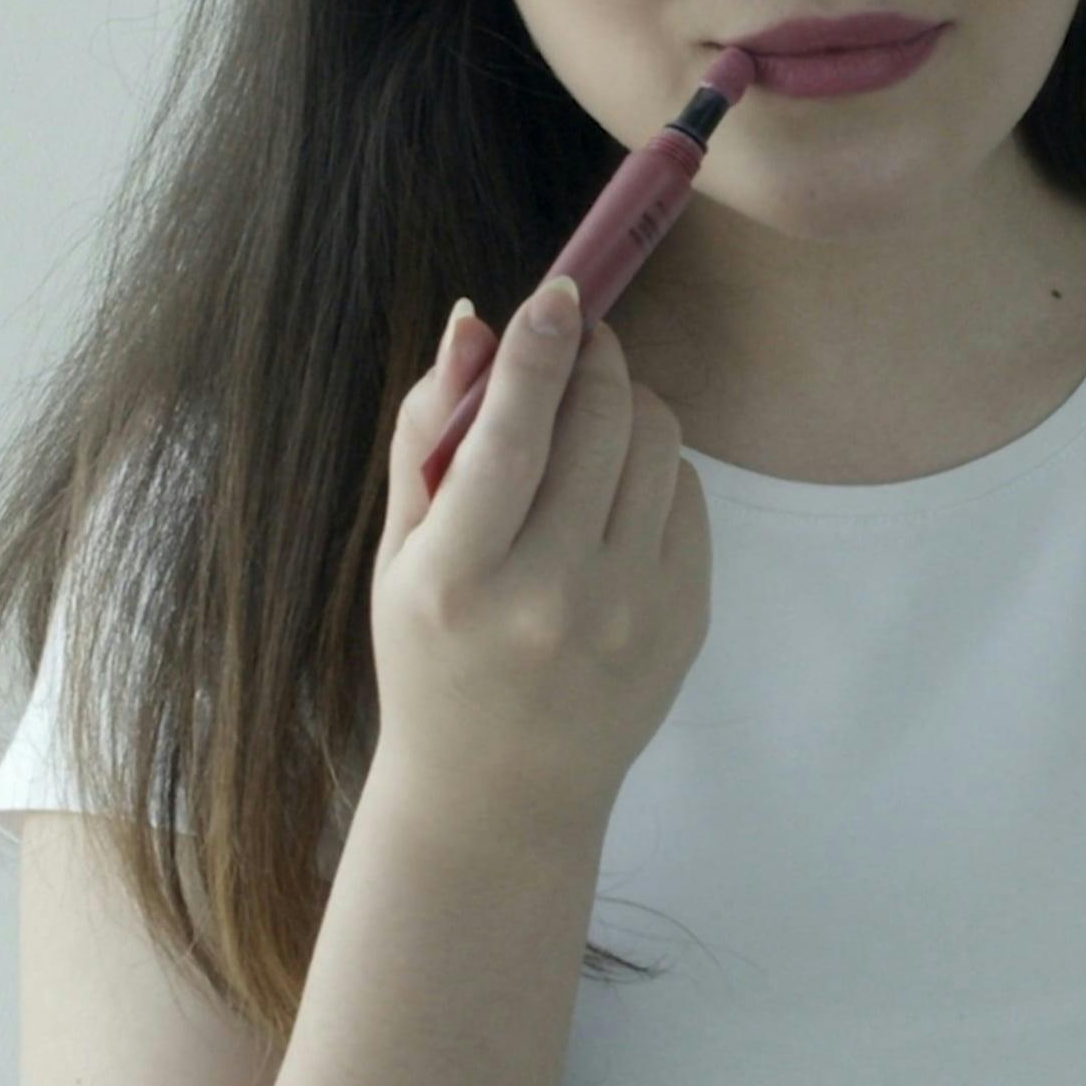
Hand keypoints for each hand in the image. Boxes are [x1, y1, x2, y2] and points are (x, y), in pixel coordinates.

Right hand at [369, 281, 711, 838]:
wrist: (499, 795)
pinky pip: (686, 493)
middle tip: (577, 339)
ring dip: (626, 404)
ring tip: (590, 424)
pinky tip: (613, 499)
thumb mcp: (399, 558)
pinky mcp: (684, 621)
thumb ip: (428, 438)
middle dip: (593, 358)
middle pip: (601, 422)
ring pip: (657, 443)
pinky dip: (653, 470)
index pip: (510, 439)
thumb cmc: (434, 660)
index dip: (539, 351)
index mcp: (458, 580)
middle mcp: (549, 598)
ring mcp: (627, 614)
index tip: (561, 290)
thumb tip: (472, 324)